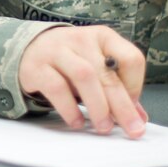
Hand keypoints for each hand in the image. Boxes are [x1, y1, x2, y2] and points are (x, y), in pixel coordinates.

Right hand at [17, 25, 147, 137]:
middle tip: (132, 129)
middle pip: (107, 73)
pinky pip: (57, 88)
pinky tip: (77, 122)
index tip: (133, 106)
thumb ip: (118, 88)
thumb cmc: (71, 60)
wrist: (28, 49)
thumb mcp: (96, 65)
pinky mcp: (37, 67)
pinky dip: (70, 109)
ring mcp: (56, 51)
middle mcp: (81, 39)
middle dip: (122, 105)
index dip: (136, 86)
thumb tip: (139, 117)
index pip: (131, 58)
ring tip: (104, 127)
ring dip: (98, 106)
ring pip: (84, 76)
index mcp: (103, 37)